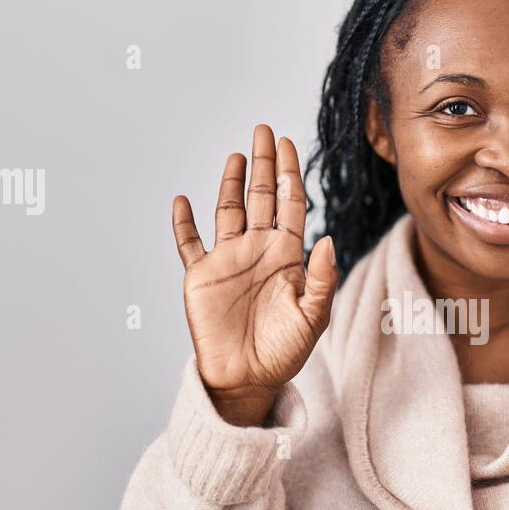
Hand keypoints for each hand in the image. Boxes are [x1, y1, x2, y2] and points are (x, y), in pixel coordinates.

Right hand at [172, 124, 337, 425]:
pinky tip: (182, 200)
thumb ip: (320, 279)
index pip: (290, 205)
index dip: (289, 175)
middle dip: (263, 164)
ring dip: (231, 182)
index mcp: (287, 256)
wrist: (248, 378)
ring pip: (229, 210)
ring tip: (237, 154)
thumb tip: (326, 239)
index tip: (288, 145)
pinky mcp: (201, 275)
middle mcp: (258, 251)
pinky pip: (189, 243)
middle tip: (264, 131)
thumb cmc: (284, 351)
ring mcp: (228, 260)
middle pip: (261, 197)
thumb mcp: (312, 317)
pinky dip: (183, 222)